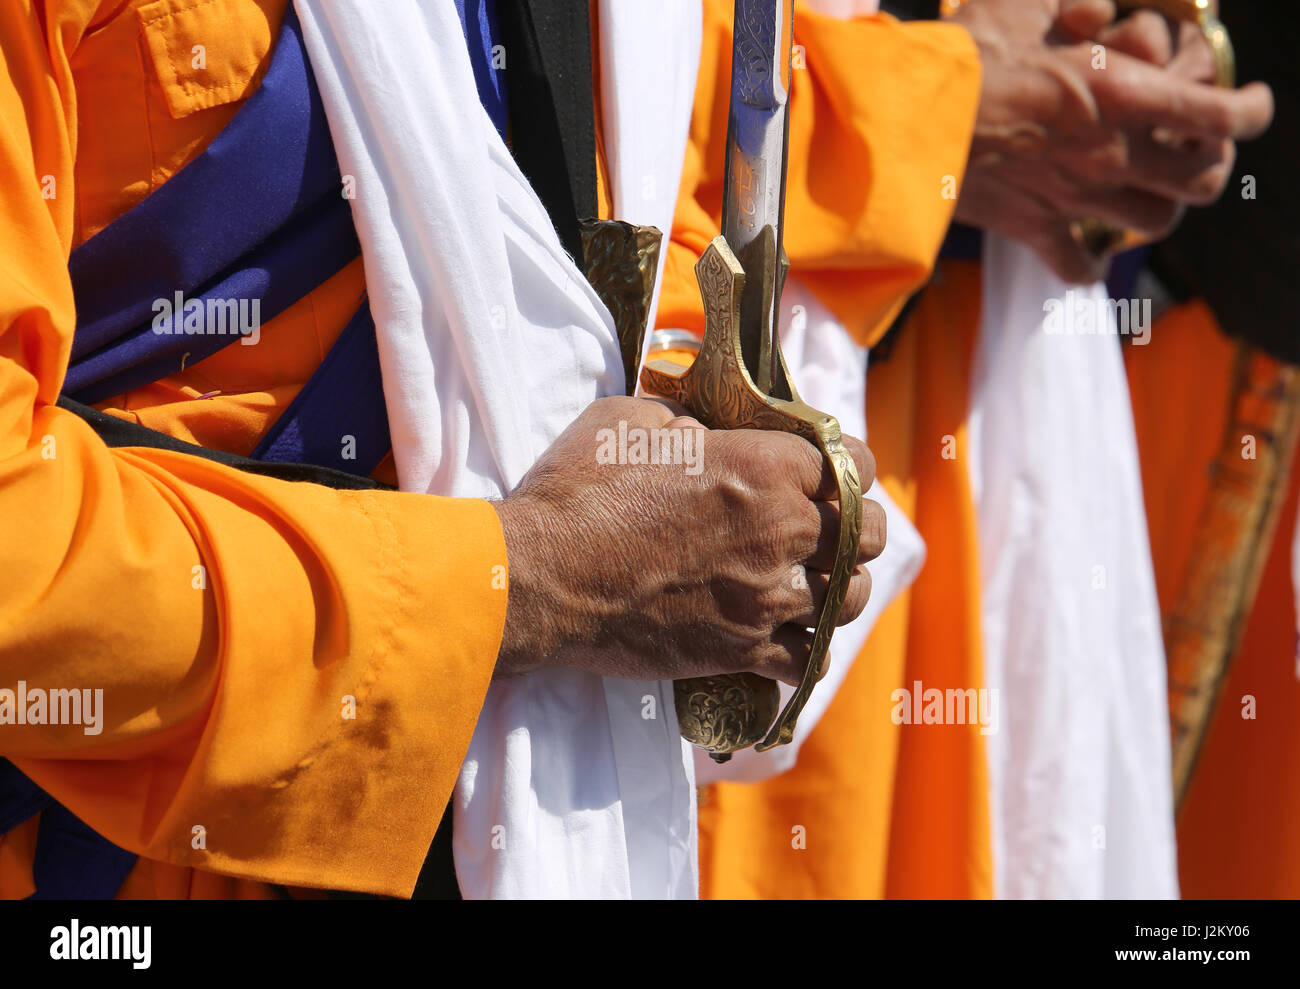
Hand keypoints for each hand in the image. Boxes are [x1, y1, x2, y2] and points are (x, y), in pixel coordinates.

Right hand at [491, 396, 882, 685]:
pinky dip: (808, 649)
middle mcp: (781, 532)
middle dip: (856, 529)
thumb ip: (691, 423)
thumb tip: (708, 434)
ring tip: (819, 585)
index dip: (848, 465)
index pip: (852, 463)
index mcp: (764, 466)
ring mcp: (765, 597)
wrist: (540, 578)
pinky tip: (792, 638)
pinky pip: (810, 659)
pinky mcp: (742, 650)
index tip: (833, 474)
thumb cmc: (579, 491)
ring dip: (841, 588)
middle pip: (868, 535)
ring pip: (851, 599)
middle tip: (832, 531)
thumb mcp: (632, 421)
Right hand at [951, 0, 1273, 282]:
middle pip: (1200, 181)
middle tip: (1204, 149)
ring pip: (1153, 224)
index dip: (1252, 110)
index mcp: (1121, 95)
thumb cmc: (966, 57)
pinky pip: (1077, 266)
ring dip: (1163, 210)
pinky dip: (1089, 265)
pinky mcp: (1032, 228)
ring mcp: (1073, 198)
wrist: (906, 123)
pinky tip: (1086, 250)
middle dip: (1215, 164)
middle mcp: (1110, 154)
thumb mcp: (1027, 4)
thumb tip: (1099, 13)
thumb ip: (1079, 4)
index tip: (1252, 102)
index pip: (1219, 115)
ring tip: (1153, 194)